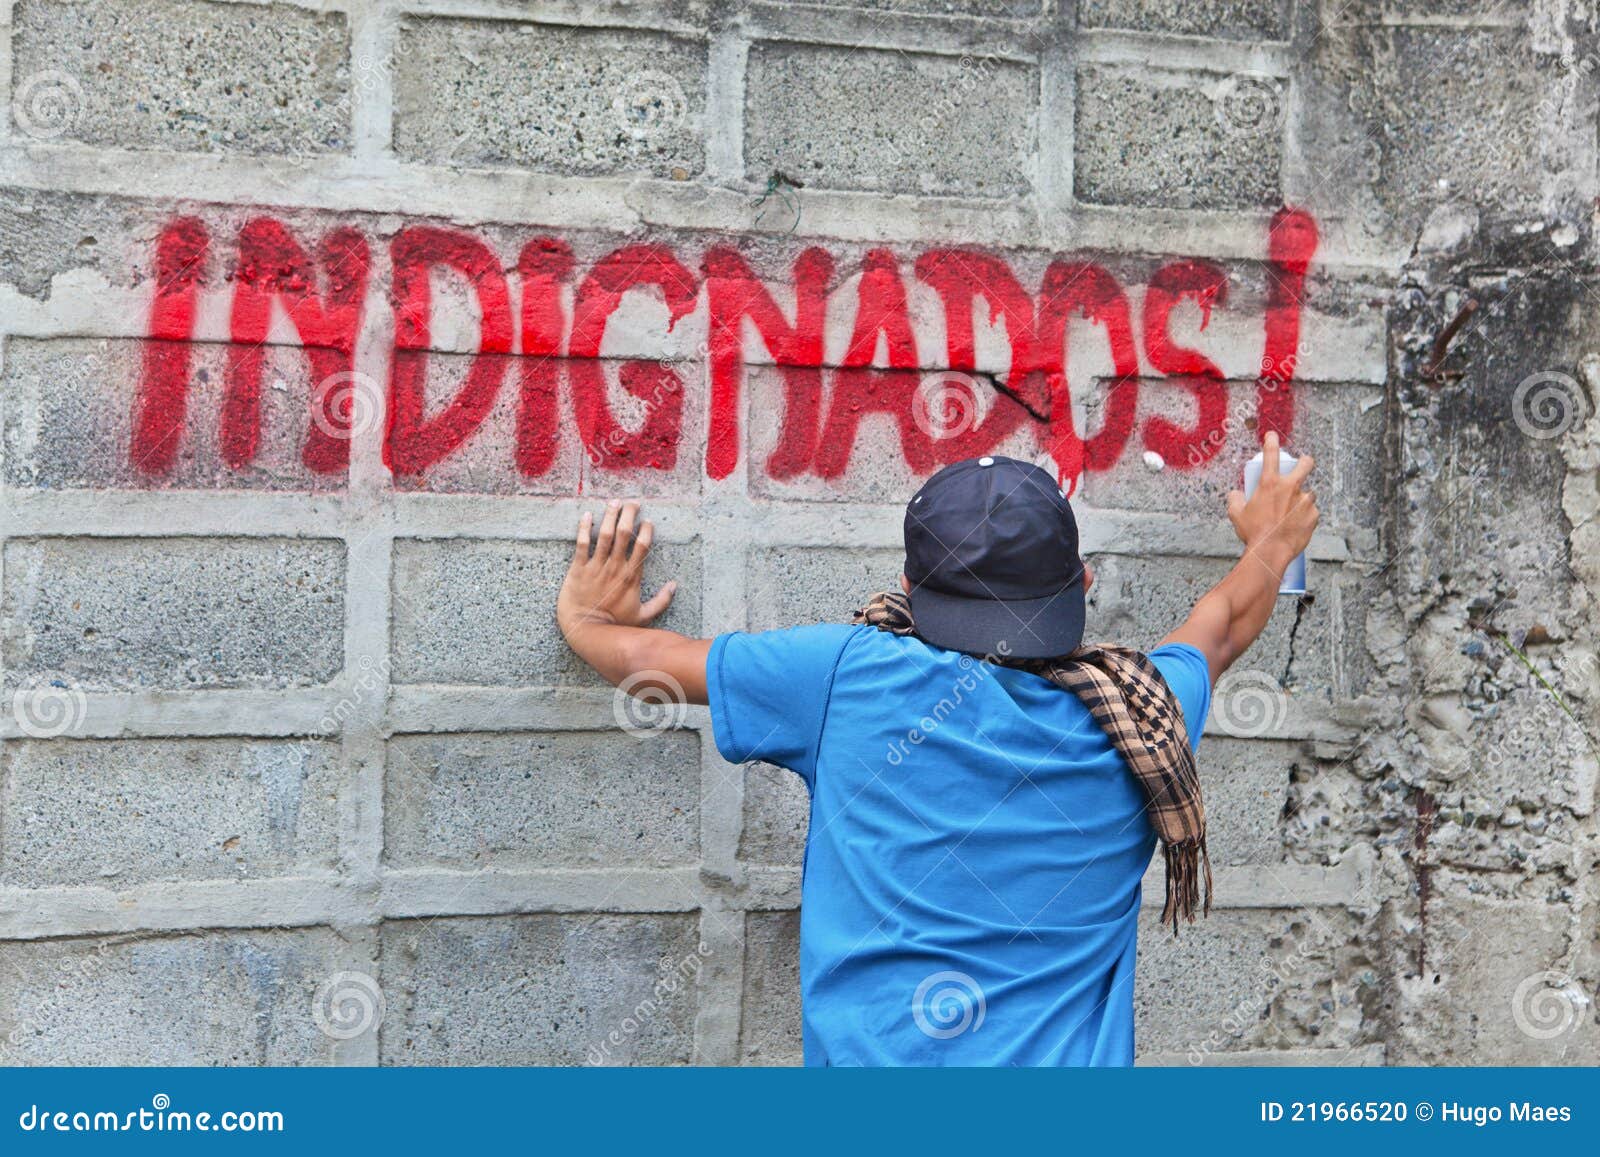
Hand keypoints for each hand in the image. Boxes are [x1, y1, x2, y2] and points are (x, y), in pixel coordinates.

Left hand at [557, 500, 676, 636]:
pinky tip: (587, 515)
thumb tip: (674, 586)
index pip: (642, 546)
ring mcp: (596, 567)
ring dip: (610, 516)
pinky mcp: (578, 569)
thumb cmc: (615, 625)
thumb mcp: (643, 616)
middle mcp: (615, 567)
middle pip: (624, 534)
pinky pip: (581, 544)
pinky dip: (584, 528)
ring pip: (604, 535)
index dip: (646, 530)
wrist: (586, 630)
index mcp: (631, 576)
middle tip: (632, 503)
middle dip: (629, 514)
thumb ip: (661, 601)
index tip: (647, 521)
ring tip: (614, 502)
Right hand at [1226, 432, 1318, 568]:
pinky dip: (1305, 516)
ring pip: (1308, 493)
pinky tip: (1296, 525)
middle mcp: (1290, 488)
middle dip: (1305, 461)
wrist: (1271, 551)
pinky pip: (1311, 512)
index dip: (1272, 441)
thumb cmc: (1254, 533)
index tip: (1272, 436)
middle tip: (1303, 465)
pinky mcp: (1313, 515)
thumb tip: (1236, 494)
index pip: (1271, 454)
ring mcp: (1304, 501)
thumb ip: (1235, 500)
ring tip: (1292, 512)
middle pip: (1306, 464)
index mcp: (1269, 484)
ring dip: (1302, 498)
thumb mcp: (1236, 515)